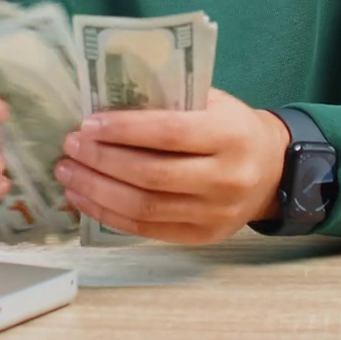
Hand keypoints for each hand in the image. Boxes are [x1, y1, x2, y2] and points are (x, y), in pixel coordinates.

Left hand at [54, 89, 290, 244]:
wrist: (272, 171)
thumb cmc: (231, 127)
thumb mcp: (213, 103)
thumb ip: (170, 101)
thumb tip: (106, 101)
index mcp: (231, 135)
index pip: (171, 133)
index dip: (125, 130)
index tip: (88, 124)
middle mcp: (227, 178)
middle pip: (152, 174)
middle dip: (102, 160)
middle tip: (70, 146)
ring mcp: (215, 214)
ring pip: (145, 207)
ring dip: (97, 190)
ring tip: (68, 173)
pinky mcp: (201, 238)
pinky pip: (146, 229)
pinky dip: (109, 215)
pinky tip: (84, 198)